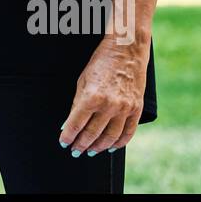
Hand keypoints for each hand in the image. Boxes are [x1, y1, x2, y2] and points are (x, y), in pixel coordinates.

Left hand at [58, 36, 147, 155]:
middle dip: (81, 144)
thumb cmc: (101, 62)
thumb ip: (77, 104)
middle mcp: (109, 105)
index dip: (68, 136)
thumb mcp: (82, 80)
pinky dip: (119, 143)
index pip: (76, 124)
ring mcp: (125, 108)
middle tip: (75, 151)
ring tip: (90, 151)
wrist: (127, 51)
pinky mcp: (136, 109)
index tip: (63, 142)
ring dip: (98, 147)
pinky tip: (111, 147)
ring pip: (110, 137)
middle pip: (92, 134)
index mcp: (92, 97)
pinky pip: (128, 132)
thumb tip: (68, 124)